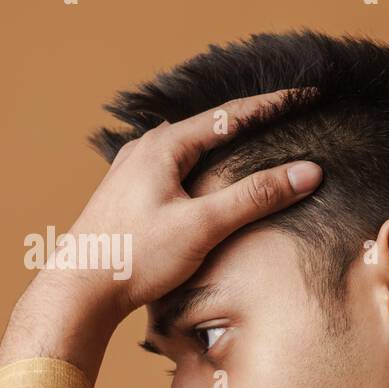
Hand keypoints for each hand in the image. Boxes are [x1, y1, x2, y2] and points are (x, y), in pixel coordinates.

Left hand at [0, 89, 323, 384]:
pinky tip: (217, 178)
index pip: (231, 115)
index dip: (273, 106)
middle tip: (290, 115)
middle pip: (211, 126)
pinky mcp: (134, 195)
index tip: (307, 96)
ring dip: (229, 144)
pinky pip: (181, 168)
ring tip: (261, 141)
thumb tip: (308, 171)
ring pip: (194, 147)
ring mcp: (136, 171)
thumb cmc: (136, 256)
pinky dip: (210, 166)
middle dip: (253, 120)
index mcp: (163, 146)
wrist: (80, 291)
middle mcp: (147, 149)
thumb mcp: (203, 225)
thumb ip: (256, 196)